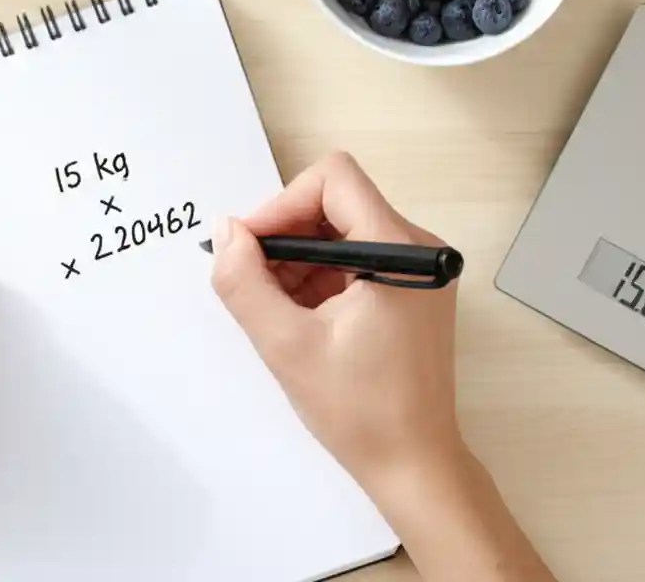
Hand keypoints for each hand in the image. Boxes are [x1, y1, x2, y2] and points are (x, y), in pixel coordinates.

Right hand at [210, 152, 459, 485]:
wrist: (413, 464)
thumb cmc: (363, 412)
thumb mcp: (287, 345)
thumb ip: (245, 282)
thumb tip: (225, 233)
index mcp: (400, 251)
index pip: (334, 180)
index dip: (282, 205)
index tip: (250, 247)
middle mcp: (419, 249)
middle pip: (337, 202)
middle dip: (286, 236)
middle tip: (252, 281)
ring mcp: (417, 270)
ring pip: (342, 232)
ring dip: (298, 261)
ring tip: (276, 311)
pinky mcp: (410, 291)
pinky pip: (355, 260)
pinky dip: (319, 279)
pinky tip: (299, 319)